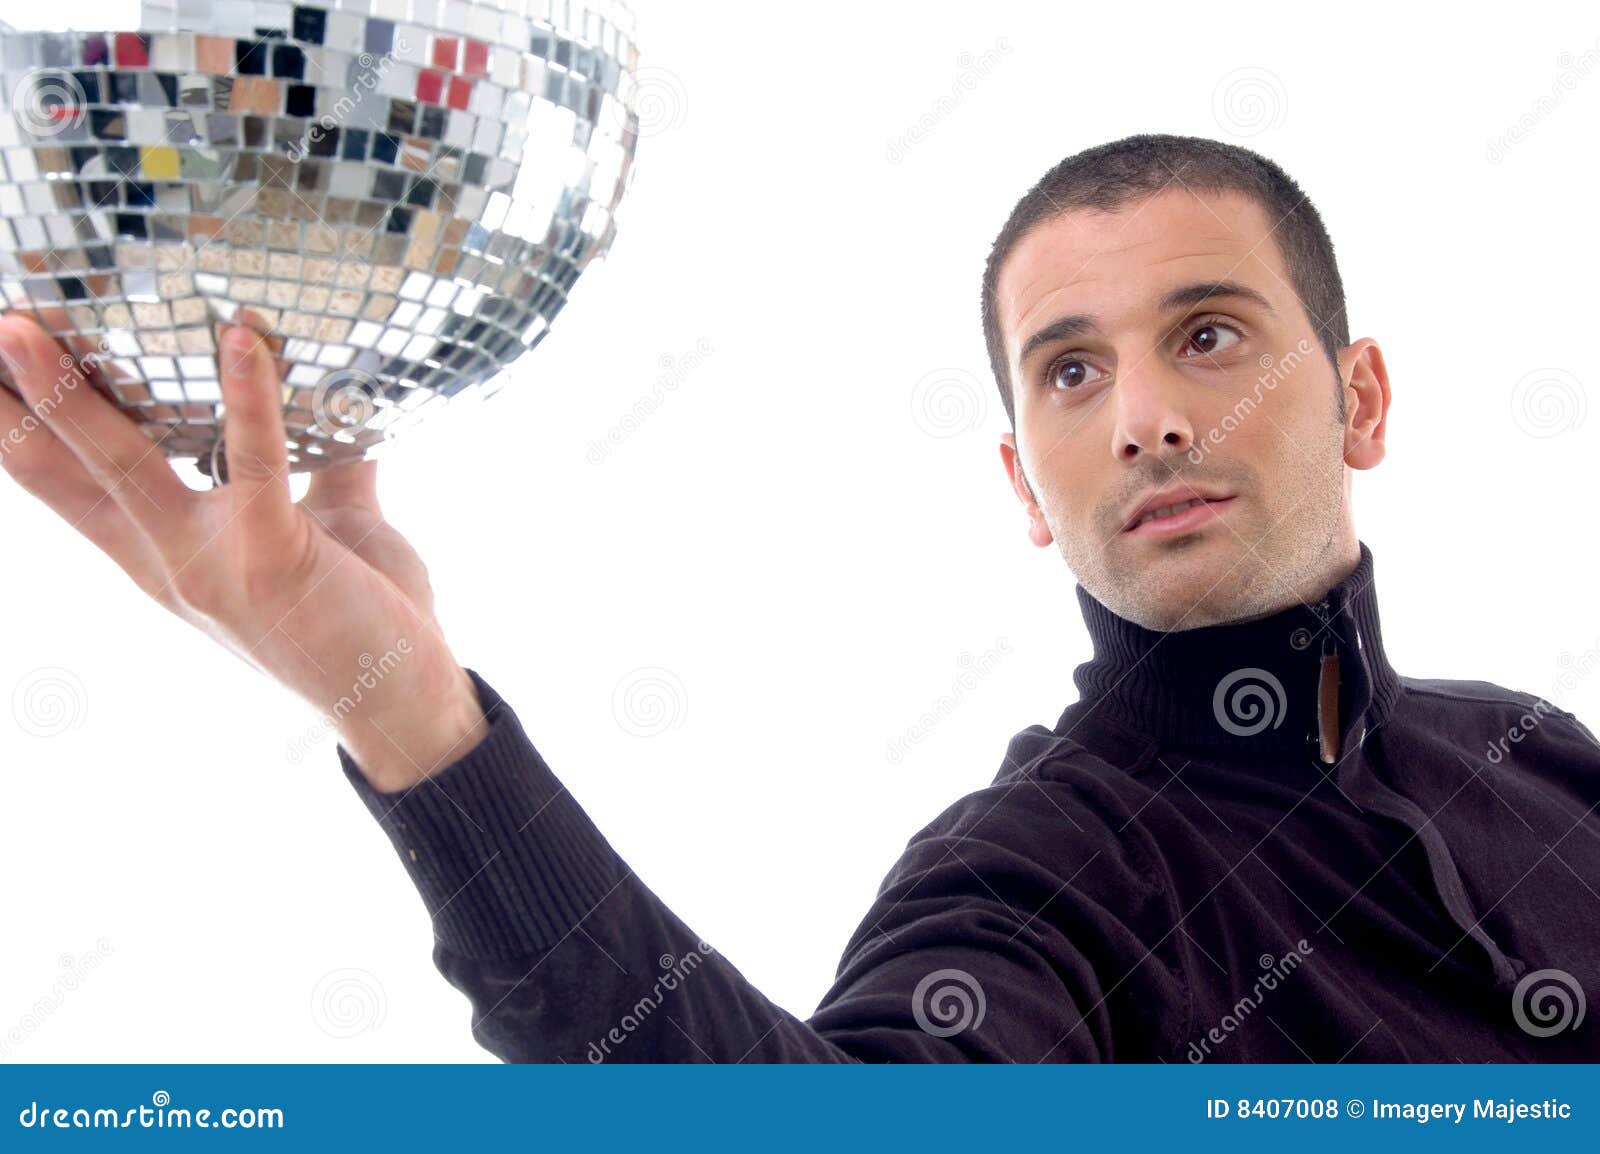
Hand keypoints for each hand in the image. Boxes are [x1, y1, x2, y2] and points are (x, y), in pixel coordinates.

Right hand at [0, 312, 487, 790]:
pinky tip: (243, 339)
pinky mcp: (272, 560)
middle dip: (12, 401)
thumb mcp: (322, 528)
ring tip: (25, 329)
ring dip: (70, 398)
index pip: (61, 483)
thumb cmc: (360, 614)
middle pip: (60, 473)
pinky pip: (254, 464)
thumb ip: (317, 465)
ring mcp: (209, 566)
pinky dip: (249, 398)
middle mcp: (166, 562)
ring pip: (120, 466)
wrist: (405, 700)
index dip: (12, 423)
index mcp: (161, 551)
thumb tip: (336, 397)